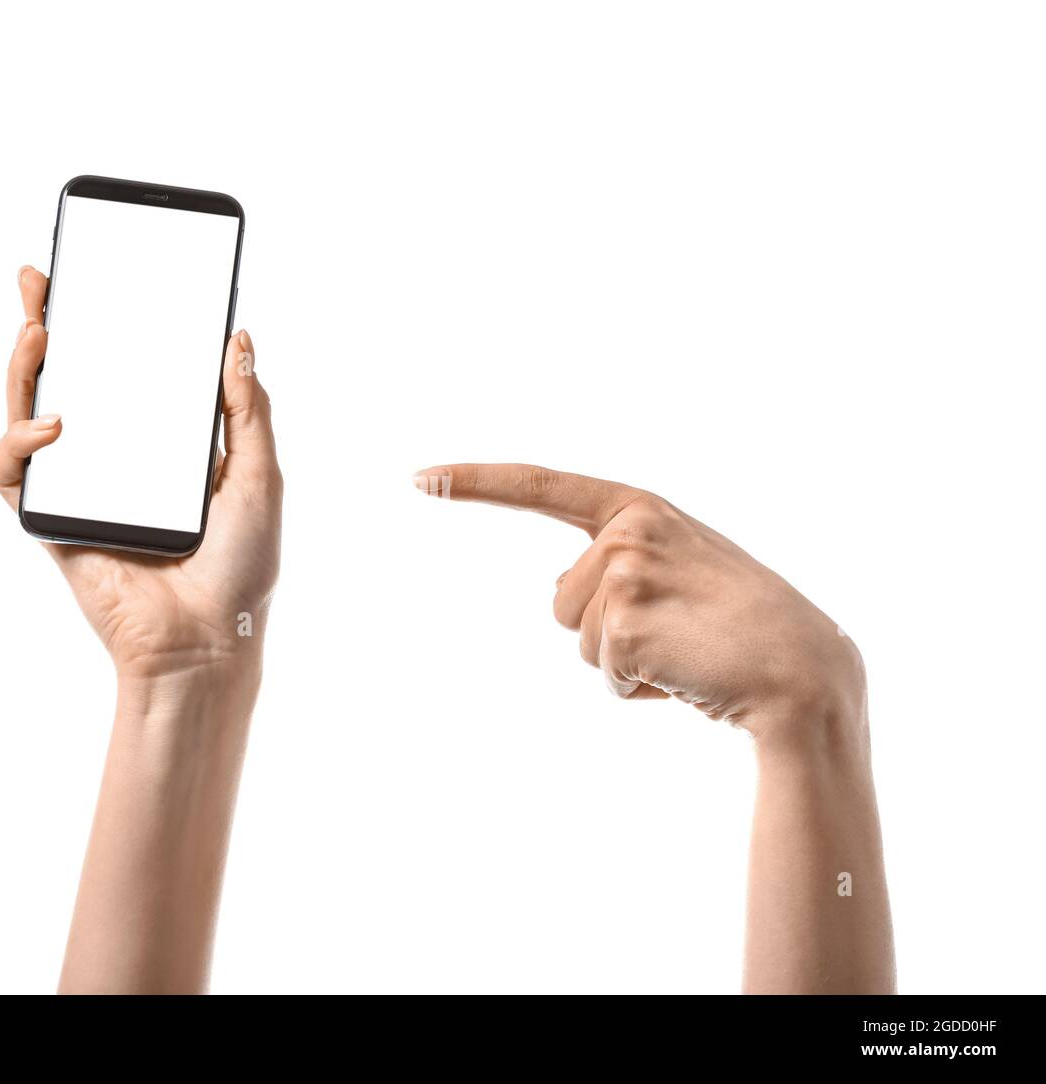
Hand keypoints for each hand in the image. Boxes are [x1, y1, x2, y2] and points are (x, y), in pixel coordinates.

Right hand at [0, 266, 282, 682]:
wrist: (207, 641)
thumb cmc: (240, 567)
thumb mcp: (260, 476)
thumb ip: (246, 409)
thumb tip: (239, 337)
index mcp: (165, 444)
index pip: (130, 369)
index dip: (113, 322)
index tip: (106, 271)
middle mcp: (118, 458)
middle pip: (69, 380)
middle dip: (47, 324)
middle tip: (42, 279)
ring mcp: (81, 486)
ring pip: (27, 414)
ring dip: (23, 369)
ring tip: (41, 331)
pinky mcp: (52, 520)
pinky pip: (13, 475)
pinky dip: (20, 446)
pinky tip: (54, 429)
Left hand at [415, 464, 864, 746]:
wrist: (805, 671)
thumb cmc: (744, 624)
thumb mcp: (681, 569)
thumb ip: (620, 562)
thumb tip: (558, 584)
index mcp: (639, 507)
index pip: (540, 486)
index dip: (475, 482)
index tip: (418, 479)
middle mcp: (628, 529)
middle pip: (560, 601)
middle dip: (606, 632)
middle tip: (680, 631)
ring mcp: (626, 573)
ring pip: (578, 640)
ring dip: (623, 662)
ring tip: (687, 650)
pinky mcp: (626, 623)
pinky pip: (603, 675)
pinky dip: (638, 690)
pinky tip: (686, 675)